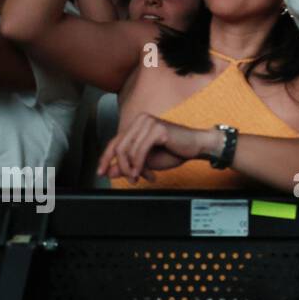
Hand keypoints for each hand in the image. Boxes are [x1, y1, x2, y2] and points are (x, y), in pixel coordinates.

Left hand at [97, 113, 211, 183]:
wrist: (197, 146)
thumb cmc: (175, 151)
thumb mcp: (147, 161)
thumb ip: (128, 164)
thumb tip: (110, 171)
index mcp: (137, 124)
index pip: (114, 141)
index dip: (105, 158)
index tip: (101, 172)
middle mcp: (141, 120)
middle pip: (119, 147)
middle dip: (122, 167)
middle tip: (130, 179)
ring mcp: (149, 123)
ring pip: (128, 150)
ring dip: (132, 168)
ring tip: (140, 177)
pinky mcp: (158, 129)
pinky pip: (140, 151)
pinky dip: (138, 165)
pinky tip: (142, 173)